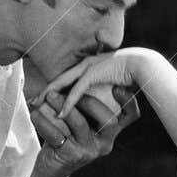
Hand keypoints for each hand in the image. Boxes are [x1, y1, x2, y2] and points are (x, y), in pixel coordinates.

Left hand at [29, 89, 138, 176]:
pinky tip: (35, 113)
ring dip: (62, 106)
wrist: (52, 168)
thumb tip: (87, 72)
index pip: (130, 116)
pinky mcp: (72, 156)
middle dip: (89, 100)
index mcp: (110, 133)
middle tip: (70, 88)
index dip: (129, 101)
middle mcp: (104, 143)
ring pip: (80, 123)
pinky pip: (58, 134)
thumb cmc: (66, 139)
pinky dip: (44, 121)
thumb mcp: (81, 122)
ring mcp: (90, 151)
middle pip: (108, 119)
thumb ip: (86, 106)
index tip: (120, 85)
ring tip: (49, 95)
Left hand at [46, 46, 161, 117]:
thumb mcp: (114, 78)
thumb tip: (102, 92)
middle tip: (32, 102)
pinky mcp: (93, 73)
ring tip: (37, 107)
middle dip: (44, 92)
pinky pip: (76, 90)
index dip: (55, 88)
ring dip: (49, 96)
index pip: (66, 77)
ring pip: (62, 83)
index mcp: (89, 64)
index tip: (43, 98)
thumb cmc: (133, 71)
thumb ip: (104, 84)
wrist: (144, 62)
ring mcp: (88, 67)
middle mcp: (85, 64)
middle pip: (59, 79)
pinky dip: (68, 102)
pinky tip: (59, 114)